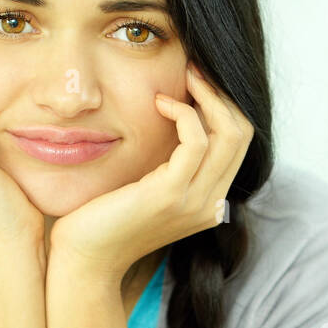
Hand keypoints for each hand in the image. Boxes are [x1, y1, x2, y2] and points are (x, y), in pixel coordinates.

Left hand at [47, 64, 254, 281]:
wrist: (85, 259)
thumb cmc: (104, 220)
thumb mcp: (147, 187)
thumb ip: (168, 164)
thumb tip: (175, 117)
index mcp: (209, 202)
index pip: (238, 144)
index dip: (224, 106)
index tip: (198, 80)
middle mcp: (210, 204)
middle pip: (243, 134)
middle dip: (222, 94)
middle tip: (195, 68)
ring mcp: (195, 202)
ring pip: (229, 134)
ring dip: (208, 95)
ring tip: (184, 76)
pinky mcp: (171, 196)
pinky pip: (195, 140)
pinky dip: (183, 113)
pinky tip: (160, 103)